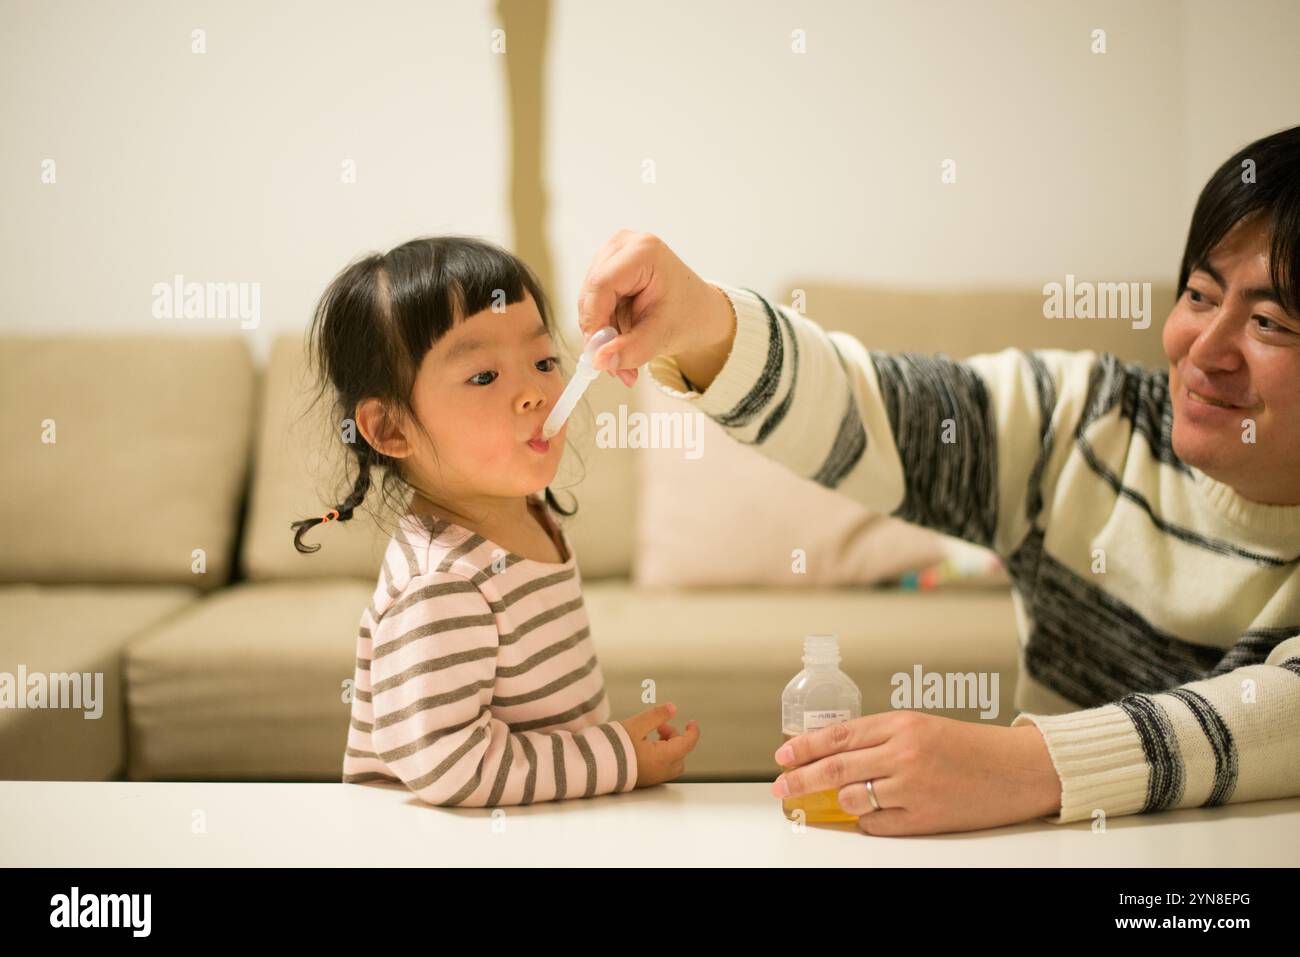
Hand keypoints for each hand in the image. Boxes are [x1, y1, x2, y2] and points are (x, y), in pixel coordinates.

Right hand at [576, 230, 735, 390]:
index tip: (599, 355)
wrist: (698, 311)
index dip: (595, 321)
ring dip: (601, 336)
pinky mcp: (606, 268)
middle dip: (599, 335)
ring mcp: (612, 254)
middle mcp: (623, 245)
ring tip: (625, 360)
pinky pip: (592, 304)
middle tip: (617, 368)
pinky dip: (604, 329)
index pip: (601, 284)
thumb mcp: (662, 336)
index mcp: (643, 252)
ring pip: (588, 302)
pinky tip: (621, 343)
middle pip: (591, 293)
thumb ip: (631, 349)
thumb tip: (599, 360)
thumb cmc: (688, 315)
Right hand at [618, 702, 700, 787]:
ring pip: (672, 763)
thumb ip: (656, 716)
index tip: (692, 722)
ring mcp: (652, 778)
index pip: (688, 744)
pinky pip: (661, 769)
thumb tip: (673, 708)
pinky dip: (660, 756)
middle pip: (681, 755)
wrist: (594, 767)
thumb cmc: (614, 746)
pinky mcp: (643, 781)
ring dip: (668, 748)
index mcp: (662, 757)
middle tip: (659, 728)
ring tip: (652, 736)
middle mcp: (661, 771)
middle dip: (676, 738)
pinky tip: (645, 747)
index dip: (693, 731)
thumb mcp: (636, 725)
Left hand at [772, 711, 1061, 835]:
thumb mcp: (921, 727)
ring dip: (838, 801)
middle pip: (835, 767)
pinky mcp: (924, 817)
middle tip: (781, 786)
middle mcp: (904, 753)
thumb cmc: (968, 747)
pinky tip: (871, 815)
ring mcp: (913, 787)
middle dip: (800, 778)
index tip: (782, 756)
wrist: (1016, 769)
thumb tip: (832, 754)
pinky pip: (877, 824)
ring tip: (837, 800)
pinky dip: (868, 821)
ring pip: (852, 798)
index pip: (838, 735)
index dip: (804, 747)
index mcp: (901, 724)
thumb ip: (879, 738)